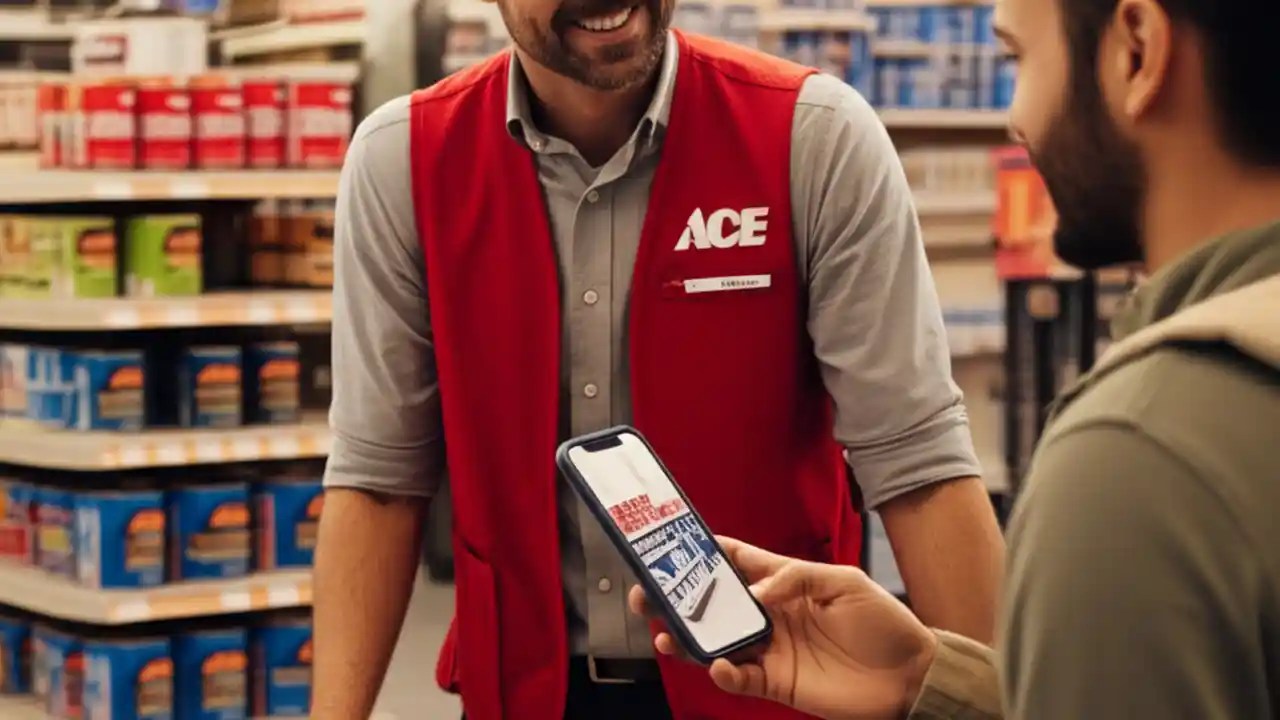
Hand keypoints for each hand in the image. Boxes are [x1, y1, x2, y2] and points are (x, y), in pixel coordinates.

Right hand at [628, 537, 937, 719]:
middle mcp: (770, 615)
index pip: (736, 562)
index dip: (705, 553)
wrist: (911, 677)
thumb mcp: (845, 583)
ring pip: (715, 642)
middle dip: (677, 598)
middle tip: (649, 594)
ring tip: (666, 633)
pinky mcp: (776, 682)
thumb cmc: (884, 624)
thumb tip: (756, 589)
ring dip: (687, 638)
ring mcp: (770, 649)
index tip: (674, 545)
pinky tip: (718, 665)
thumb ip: (796, 577)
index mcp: (784, 583)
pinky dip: (721, 672)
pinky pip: (737, 678)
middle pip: (713, 604)